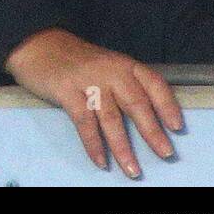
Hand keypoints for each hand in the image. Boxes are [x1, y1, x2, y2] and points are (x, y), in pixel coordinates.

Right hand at [5, 27, 182, 177]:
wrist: (36, 44)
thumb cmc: (75, 60)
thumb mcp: (105, 64)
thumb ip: (124, 84)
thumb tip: (147, 118)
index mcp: (123, 64)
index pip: (153, 83)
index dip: (167, 105)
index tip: (177, 127)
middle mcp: (109, 70)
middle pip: (136, 103)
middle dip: (152, 132)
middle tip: (165, 154)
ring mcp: (87, 80)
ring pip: (111, 118)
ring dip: (123, 147)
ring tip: (132, 170)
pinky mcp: (66, 90)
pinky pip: (84, 122)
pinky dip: (93, 144)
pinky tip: (100, 160)